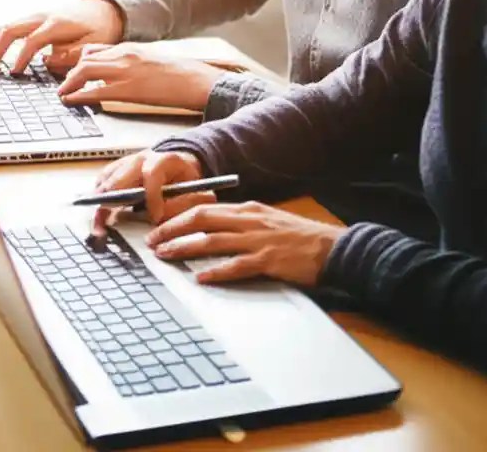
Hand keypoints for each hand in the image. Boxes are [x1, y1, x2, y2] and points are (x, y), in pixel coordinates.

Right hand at [0, 0, 125, 74]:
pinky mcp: (33, 19)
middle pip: (11, 29)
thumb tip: (46, 62)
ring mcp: (35, 16)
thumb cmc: (99, 29)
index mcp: (57, 24)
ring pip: (6, 25)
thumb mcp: (94, 44)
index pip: (31, 41)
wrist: (103, 9)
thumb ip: (72, 55)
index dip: (21, 58)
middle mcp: (42, 17)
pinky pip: (10, 26)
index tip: (14, 74)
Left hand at [55, 43, 224, 110]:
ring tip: (63, 93)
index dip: (77, 62)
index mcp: (128, 48)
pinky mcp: (128, 89)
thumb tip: (109, 75)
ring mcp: (125, 71)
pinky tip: (71, 100)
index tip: (69, 71)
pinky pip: (95, 91)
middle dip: (69, 73)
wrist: (194, 80)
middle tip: (62, 84)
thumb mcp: (147, 61)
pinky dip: (78, 95)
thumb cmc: (175, 75)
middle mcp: (123, 55)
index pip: (93, 50)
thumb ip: (127, 63)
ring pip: (85, 71)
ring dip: (69, 83)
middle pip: (84, 59)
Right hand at [89, 150, 210, 239]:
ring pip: (106, 179)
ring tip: (98, 224)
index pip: (151, 175)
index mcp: (163, 160)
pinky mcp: (116, 168)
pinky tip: (98, 213)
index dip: (152, 196)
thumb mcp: (195, 189)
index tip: (154, 217)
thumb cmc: (185, 179)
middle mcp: (141, 158)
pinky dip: (98, 197)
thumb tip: (161, 219)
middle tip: (107, 224)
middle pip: (118, 177)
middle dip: (111, 201)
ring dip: (100, 201)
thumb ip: (182, 203)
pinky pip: (102, 181)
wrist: (180, 164)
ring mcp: (126, 162)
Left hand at [145, 202, 342, 286]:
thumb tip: (215, 230)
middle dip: (172, 229)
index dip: (178, 217)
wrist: (334, 248)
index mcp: (248, 210)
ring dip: (184, 248)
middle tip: (152, 240)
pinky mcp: (268, 260)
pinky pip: (236, 265)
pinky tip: (201, 278)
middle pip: (201, 219)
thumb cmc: (301, 238)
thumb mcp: (268, 221)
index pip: (204, 208)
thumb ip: (242, 223)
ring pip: (212, 241)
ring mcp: (258, 240)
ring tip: (165, 255)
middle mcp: (249, 221)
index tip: (159, 225)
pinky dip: (216, 271)